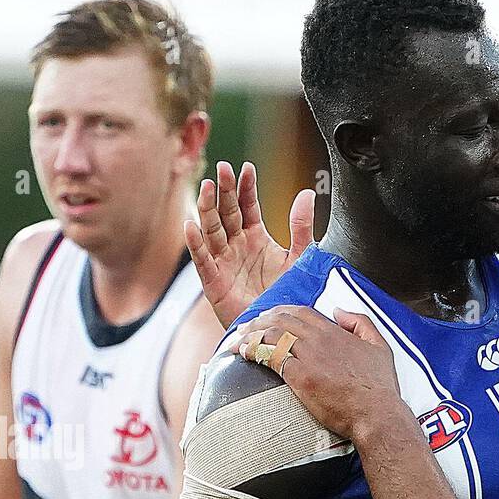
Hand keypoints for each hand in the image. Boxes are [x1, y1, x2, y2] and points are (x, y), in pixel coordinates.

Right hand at [185, 161, 314, 329]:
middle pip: (226, 212)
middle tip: (224, 169)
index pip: (247, 205)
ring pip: (211, 230)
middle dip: (224, 190)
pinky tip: (191, 227)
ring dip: (207, 209)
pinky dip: (196, 244)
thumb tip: (306, 195)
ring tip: (208, 188)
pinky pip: (203, 261)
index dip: (246, 187)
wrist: (276, 329)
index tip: (247, 169)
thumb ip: (301, 227)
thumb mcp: (298, 259)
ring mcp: (223, 261)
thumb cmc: (284, 296)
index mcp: (255, 237)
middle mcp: (236, 245)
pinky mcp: (214, 281)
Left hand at [233, 306, 400, 442]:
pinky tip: (244, 355)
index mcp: (335, 332)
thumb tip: (338, 311)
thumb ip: (360, 322)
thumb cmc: (380, 388)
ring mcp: (309, 358)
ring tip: (237, 342)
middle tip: (244, 330)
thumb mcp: (380, 346)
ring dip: (250, 336)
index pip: (300, 312)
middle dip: (258, 322)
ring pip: (271, 336)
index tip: (267, 318)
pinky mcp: (300, 378)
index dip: (279, 312)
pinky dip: (254, 353)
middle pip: (280, 320)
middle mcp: (319, 340)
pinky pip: (271, 358)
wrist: (376, 414)